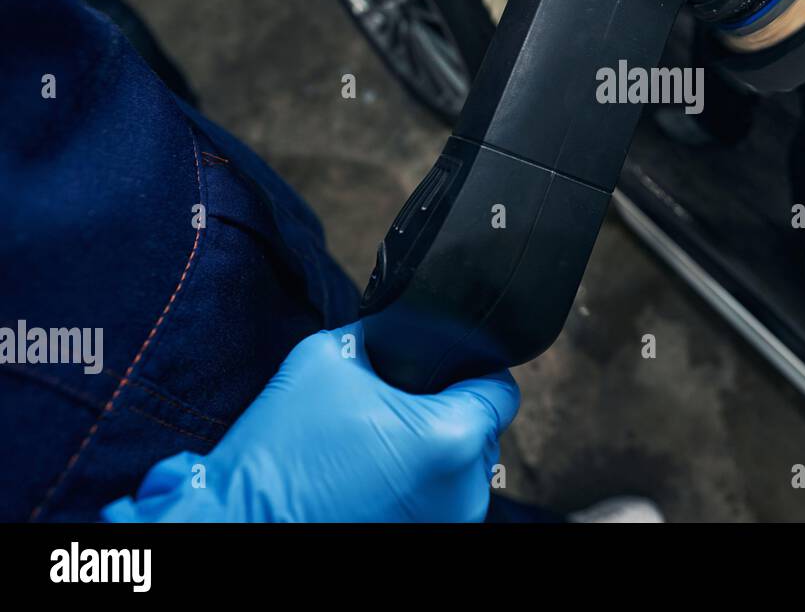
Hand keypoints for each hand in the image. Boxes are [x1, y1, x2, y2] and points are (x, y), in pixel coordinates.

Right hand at [101, 324, 518, 521]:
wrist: (238, 522)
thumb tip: (404, 330)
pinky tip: (376, 474)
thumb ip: (382, 337)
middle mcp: (465, 489)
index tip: (445, 368)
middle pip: (481, 430)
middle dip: (447, 412)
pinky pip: (439, 499)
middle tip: (396, 408)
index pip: (501, 390)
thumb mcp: (329, 357)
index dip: (474, 369)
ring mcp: (449, 523)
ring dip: (433, 451)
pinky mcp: (428, 541)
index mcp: (453, 437)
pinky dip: (418, 484)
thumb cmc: (282, 451)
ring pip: (462, 468)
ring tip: (379, 444)